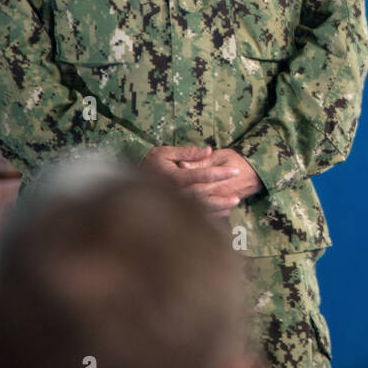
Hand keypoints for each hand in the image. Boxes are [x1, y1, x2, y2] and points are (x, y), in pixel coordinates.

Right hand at [140, 145, 262, 216]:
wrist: (127, 184)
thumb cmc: (148, 163)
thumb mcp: (164, 153)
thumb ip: (187, 152)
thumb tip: (208, 151)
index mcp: (173, 177)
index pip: (200, 175)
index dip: (219, 173)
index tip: (235, 171)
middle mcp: (174, 193)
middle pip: (202, 194)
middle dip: (222, 192)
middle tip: (240, 192)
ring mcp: (173, 204)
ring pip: (200, 208)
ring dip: (219, 206)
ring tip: (235, 202)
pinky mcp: (173, 212)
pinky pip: (194, 216)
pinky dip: (210, 215)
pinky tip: (223, 213)